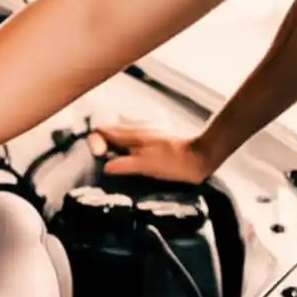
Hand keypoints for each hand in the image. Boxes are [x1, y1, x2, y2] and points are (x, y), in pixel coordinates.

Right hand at [87, 125, 216, 183]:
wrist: (201, 157)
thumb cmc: (174, 162)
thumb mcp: (145, 165)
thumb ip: (123, 164)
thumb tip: (105, 166)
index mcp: (132, 134)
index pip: (102, 130)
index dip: (95, 143)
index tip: (100, 157)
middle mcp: (137, 131)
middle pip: (109, 133)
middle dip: (102, 146)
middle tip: (106, 162)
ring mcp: (145, 134)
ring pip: (120, 137)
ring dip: (113, 149)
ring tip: (116, 163)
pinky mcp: (153, 140)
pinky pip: (131, 142)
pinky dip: (125, 150)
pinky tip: (131, 162)